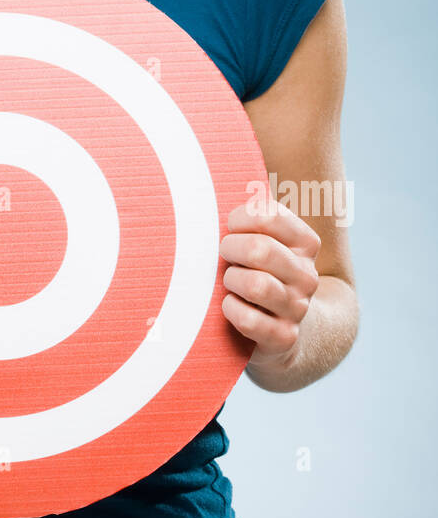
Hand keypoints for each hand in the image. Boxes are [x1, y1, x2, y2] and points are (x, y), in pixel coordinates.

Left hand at [219, 199, 320, 373]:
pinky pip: (249, 320)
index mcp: (305, 243)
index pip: (269, 214)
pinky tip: (230, 306)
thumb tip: (209, 180)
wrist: (282, 330)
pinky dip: (230, 310)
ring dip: (231, 280)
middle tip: (225, 254)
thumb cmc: (258, 271)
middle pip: (260, 249)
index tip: (230, 226)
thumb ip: (248, 215)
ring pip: (255, 284)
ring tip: (229, 281)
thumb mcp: (262, 239)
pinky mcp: (284, 337)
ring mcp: (298, 308)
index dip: (239, 217)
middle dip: (230, 249)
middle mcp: (308, 275)